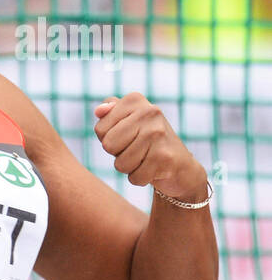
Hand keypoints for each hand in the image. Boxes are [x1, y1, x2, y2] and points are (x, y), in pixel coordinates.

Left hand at [93, 93, 207, 201]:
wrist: (180, 166)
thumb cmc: (144, 143)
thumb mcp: (125, 123)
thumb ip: (108, 113)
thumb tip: (99, 110)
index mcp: (135, 101)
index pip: (100, 130)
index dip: (108, 140)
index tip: (127, 137)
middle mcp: (149, 112)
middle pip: (108, 146)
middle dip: (118, 155)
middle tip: (136, 150)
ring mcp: (158, 133)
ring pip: (120, 164)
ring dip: (129, 168)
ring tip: (146, 159)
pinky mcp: (165, 156)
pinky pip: (135, 177)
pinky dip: (140, 179)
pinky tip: (154, 170)